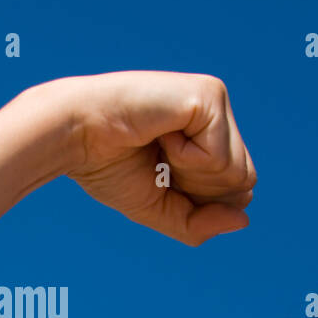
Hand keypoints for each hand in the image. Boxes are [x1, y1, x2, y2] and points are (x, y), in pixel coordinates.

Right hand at [37, 71, 256, 245]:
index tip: (158, 176)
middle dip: (198, 191)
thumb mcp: (158, 207)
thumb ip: (199, 222)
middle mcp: (217, 114)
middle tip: (157, 160)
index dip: (198, 202)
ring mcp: (216, 100)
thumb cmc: (106, 165)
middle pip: (244, 182)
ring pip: (238, 172)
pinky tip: (160, 134)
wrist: (73, 135)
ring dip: (191, 175)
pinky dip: (186, 160)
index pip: (237, 189)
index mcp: (207, 135)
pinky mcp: (210, 95)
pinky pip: (220, 158)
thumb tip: (244, 220)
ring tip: (158, 145)